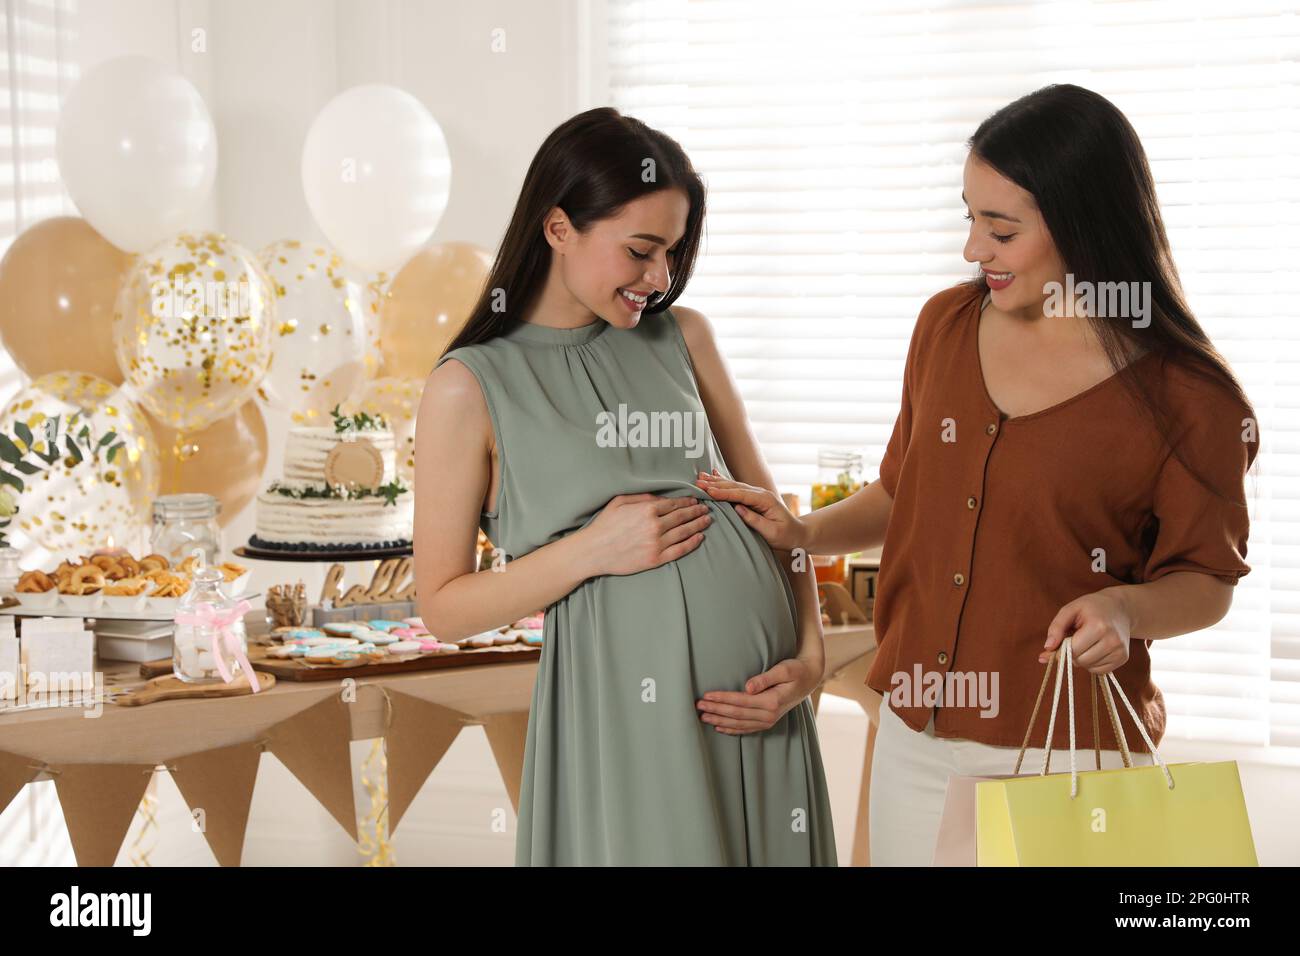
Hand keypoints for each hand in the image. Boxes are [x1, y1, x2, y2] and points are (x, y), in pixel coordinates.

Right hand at [579, 493, 710, 576]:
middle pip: (683, 516)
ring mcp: (656, 543)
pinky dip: (692, 543)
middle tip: (707, 509)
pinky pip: (680, 550)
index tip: (696, 500)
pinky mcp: (655, 559)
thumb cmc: (604, 525)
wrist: (593, 551)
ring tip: (707, 521)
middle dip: (697, 511)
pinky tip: (700, 538)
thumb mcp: (619, 502)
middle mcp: (655, 525)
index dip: (688, 501)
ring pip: (685, 532)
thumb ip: (641, 497)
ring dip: (699, 525)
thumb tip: (660, 497)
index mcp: (647, 509)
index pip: (674, 503)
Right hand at [694, 468, 807, 551]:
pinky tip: (714, 474)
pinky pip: (736, 488)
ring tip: (700, 477)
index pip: (740, 494)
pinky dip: (724, 482)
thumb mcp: (772, 532)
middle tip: (697, 482)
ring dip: (716, 481)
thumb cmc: (786, 535)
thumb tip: (738, 508)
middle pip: (734, 486)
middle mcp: (760, 493)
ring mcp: (757, 494)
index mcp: (764, 500)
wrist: (798, 533)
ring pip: (733, 485)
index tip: (708, 491)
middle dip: (715, 484)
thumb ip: (755, 520)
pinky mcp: (753, 497)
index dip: (723, 492)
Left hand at [695, 656, 821, 733]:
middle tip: (698, 705)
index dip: (722, 698)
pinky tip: (718, 727)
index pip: (740, 701)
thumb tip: (747, 687)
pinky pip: (746, 729)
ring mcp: (769, 721)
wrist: (809, 679)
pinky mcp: (767, 721)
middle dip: (716, 709)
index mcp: (772, 702)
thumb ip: (765, 678)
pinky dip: (731, 729)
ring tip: (703, 716)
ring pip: (739, 724)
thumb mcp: (784, 670)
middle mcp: (769, 715)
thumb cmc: (796, 670)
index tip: (706, 695)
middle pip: (736, 714)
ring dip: (719, 720)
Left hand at [1042, 588, 1131, 674]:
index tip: (1059, 643)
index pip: (1072, 650)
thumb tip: (1047, 648)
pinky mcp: (1123, 658)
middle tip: (1075, 639)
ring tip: (1086, 642)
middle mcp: (1112, 640)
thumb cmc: (1091, 608)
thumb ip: (1056, 628)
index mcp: (1098, 626)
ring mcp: (1120, 650)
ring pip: (1089, 667)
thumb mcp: (1070, 610)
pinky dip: (1092, 663)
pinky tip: (1094, 649)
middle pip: (1081, 661)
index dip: (1061, 649)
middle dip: (1072, 653)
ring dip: (1082, 659)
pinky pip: (1100, 671)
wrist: (1120, 608)